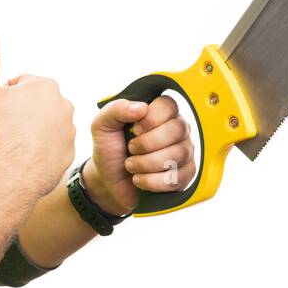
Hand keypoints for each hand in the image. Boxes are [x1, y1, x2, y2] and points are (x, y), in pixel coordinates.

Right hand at [0, 31, 75, 199]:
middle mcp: (63, 106)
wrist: (6, 179)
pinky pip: (49, 148)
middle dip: (18, 112)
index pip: (19, 84)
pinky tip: (21, 160)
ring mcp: (68, 132)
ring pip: (42, 126)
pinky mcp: (68, 155)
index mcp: (45, 86)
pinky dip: (37, 151)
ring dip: (28, 131)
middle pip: (33, 104)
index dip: (2, 98)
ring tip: (11, 146)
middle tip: (1, 129)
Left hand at [84, 95, 195, 214]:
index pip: (168, 105)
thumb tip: (141, 107)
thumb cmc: (109, 149)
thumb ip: (116, 109)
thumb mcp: (102, 125)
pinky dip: (152, 181)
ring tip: (130, 165)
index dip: (151, 119)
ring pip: (177, 155)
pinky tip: (139, 179)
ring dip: (146, 163)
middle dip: (148, 143)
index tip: (134, 130)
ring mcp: (184, 152)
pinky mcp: (184, 176)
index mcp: (159, 112)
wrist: (108, 181)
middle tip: (131, 149)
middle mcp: (176, 130)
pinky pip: (177, 178)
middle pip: (177, 129)